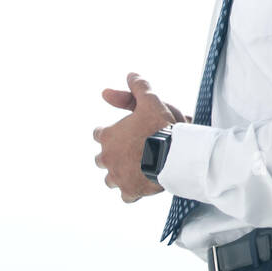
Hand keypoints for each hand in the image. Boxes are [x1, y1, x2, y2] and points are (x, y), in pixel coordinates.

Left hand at [94, 72, 177, 202]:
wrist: (172, 155)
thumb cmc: (159, 126)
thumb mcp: (150, 100)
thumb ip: (138, 87)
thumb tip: (131, 74)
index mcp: (108, 136)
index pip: (98, 134)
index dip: (107, 133)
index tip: (116, 133)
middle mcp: (107, 158)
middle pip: (100, 159)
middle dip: (110, 156)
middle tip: (124, 153)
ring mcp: (117, 177)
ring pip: (110, 179)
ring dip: (117, 175)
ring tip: (130, 171)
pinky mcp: (130, 191)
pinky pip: (125, 196)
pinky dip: (131, 192)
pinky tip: (139, 187)